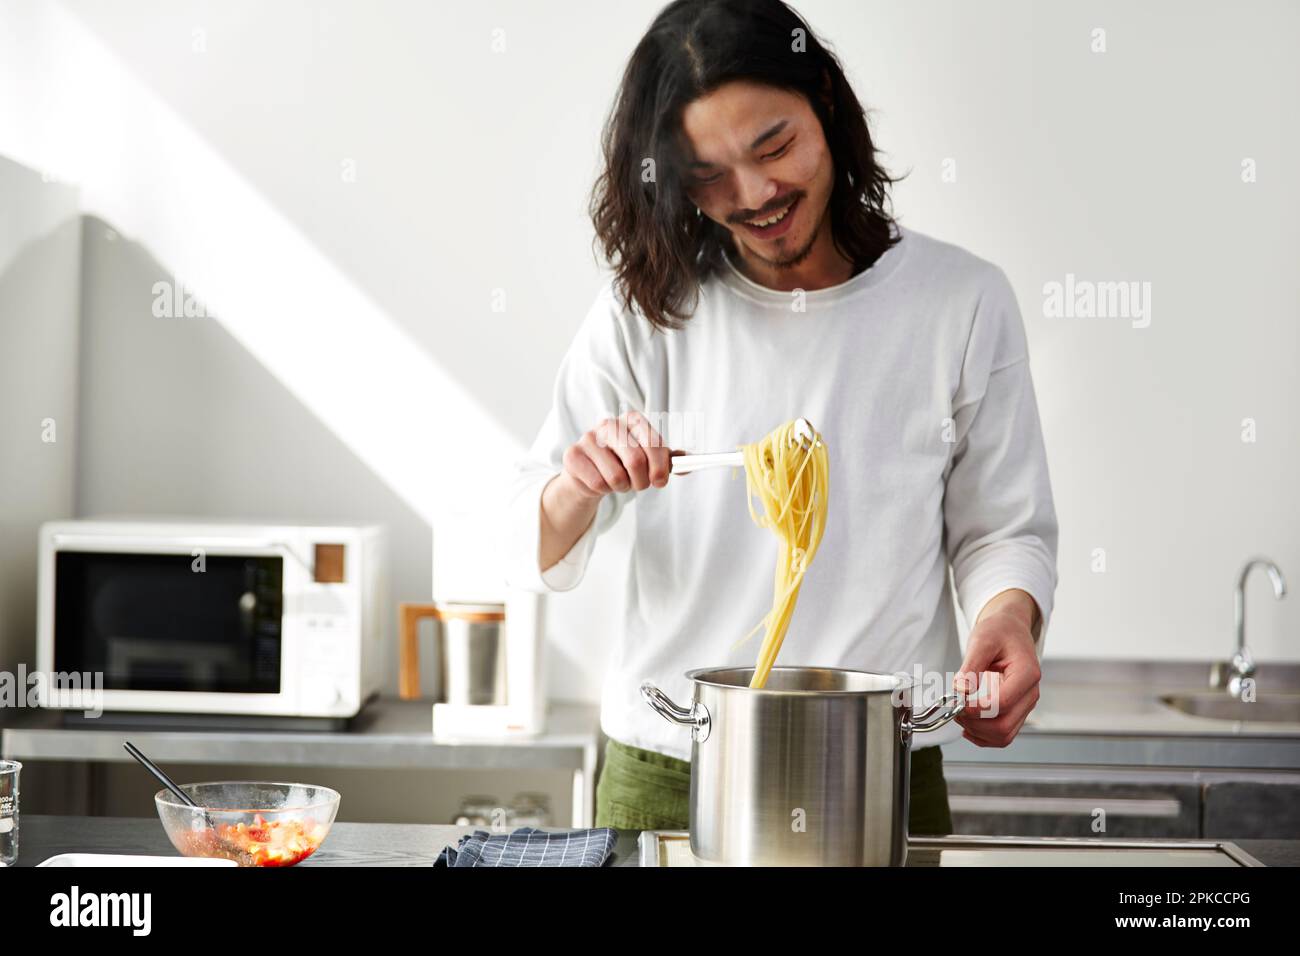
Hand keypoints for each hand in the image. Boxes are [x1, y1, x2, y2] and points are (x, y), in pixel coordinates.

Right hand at [559, 411, 674, 499]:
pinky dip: (604, 490)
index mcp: (632, 420)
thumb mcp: (650, 460)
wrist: (591, 472)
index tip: (661, 481)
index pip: (652, 442)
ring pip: (616, 476)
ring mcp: (588, 438)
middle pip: (635, 460)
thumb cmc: (624, 463)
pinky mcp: (573, 455)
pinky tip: (600, 481)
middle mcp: (609, 424)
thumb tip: (688, 463)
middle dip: (642, 481)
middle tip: (640, 485)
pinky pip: (598, 483)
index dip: (660, 465)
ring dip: (622, 487)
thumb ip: (669, 461)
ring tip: (618, 481)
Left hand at [952, 589, 1041, 747]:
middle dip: (975, 723)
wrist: (1010, 630)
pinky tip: (968, 726)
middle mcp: (1030, 693)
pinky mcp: (1016, 710)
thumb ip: (971, 667)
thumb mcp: (982, 641)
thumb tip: (961, 690)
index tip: (957, 702)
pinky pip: (1003, 734)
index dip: (977, 708)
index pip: (1002, 702)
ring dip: (978, 732)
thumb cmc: (1000, 632)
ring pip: (1004, 735)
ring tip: (960, 716)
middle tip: (955, 710)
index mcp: (1027, 674)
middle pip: (1004, 726)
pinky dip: (984, 736)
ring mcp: (1024, 705)